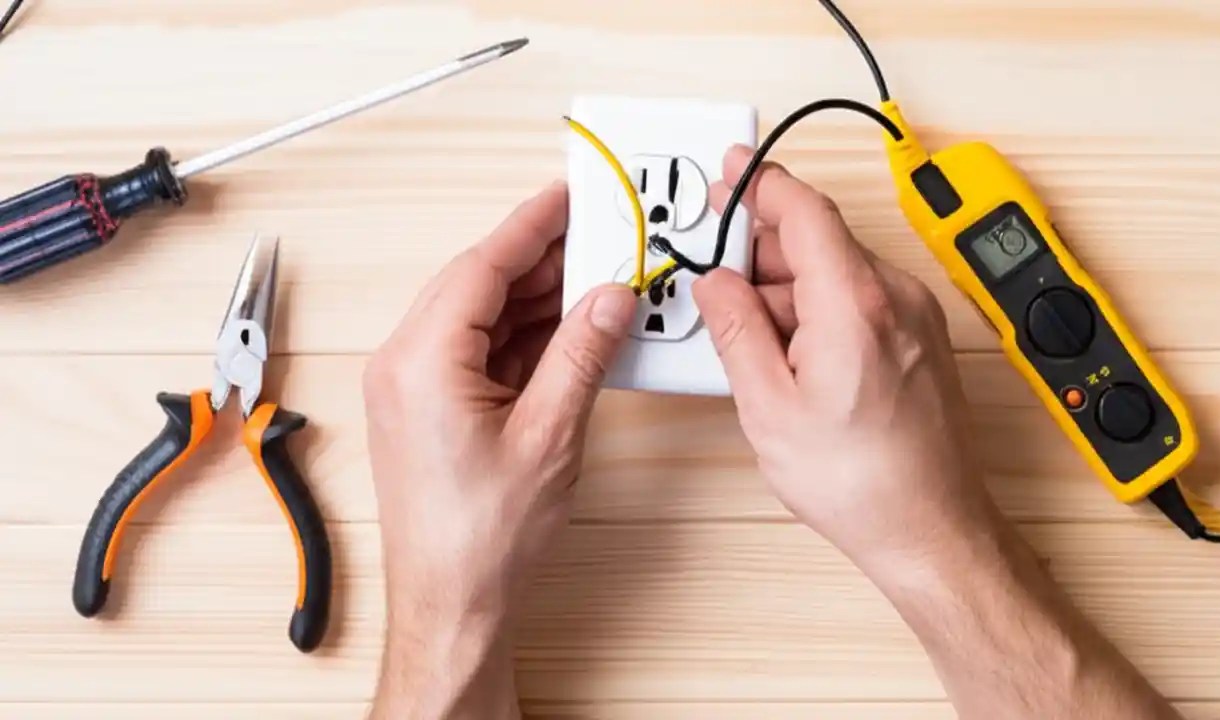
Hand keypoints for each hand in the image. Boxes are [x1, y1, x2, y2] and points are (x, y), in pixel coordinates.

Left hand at [363, 182, 635, 716]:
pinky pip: (475, 351)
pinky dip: (521, 337)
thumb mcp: (550, 436)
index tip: (568, 195)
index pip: (482, 267)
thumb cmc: (482, 540)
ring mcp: (412, 387)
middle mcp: (405, 364)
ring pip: (478, 317)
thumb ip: (581, 355)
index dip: (531, 225)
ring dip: (533, 299)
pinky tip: (567, 330)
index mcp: (423, 361)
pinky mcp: (426, 409)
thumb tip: (610, 298)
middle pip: (477, 285)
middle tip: (597, 237)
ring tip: (593, 281)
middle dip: (539, 259)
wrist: (450, 605)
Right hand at [692, 147, 1003, 572]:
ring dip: (788, 284)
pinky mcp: (922, 341)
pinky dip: (819, 307)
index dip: (762, 184)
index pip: (806, 211)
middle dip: (763, 246)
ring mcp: (916, 319)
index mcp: (855, 304)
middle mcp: (896, 299)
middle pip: (820, 240)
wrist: (929, 529)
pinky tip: (787, 346)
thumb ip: (736, 331)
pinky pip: (862, 300)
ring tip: (745, 326)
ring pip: (839, 272)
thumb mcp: (769, 406)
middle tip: (716, 264)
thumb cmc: (861, 482)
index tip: (731, 171)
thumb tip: (716, 284)